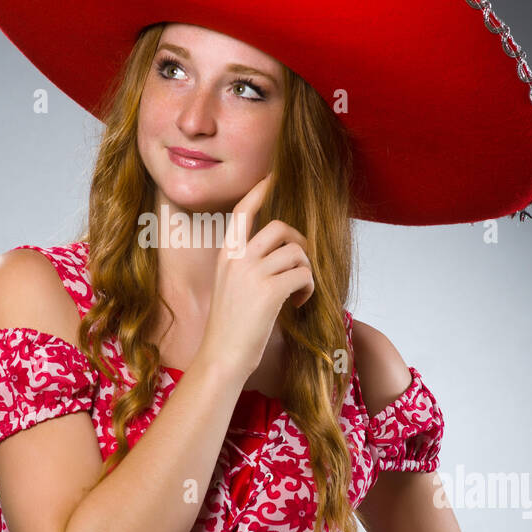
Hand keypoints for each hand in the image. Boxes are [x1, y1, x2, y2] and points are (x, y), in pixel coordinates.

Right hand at [197, 173, 314, 381]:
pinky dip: (309, 288)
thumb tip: (283, 253)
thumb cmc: (231, 328)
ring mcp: (252, 273)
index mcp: (226, 255)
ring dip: (306, 271)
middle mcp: (237, 258)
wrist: (222, 357)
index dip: (259, 190)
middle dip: (299, 242)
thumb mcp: (231, 287)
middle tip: (302, 265)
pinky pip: (304, 274)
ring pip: (296, 252)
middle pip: (280, 228)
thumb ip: (248, 266)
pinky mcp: (269, 291)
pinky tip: (299, 303)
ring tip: (299, 292)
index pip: (243, 212)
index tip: (272, 174)